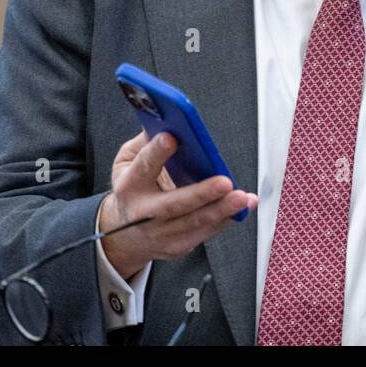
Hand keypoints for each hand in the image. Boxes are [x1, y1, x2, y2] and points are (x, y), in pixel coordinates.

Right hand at [99, 131, 257, 281]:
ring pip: (194, 223)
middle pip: (174, 204)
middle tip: (224, 182)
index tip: (172, 137)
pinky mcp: (177, 245)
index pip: (143, 167)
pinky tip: (242, 207)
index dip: (157, 153)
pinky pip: (206, 232)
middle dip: (201, 193)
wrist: (124, 235)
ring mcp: (161, 233)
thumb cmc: (132, 191)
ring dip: (222, 210)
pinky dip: (227, 219)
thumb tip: (167, 121)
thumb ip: (145, 142)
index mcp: (130, 186)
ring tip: (242, 198)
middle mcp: (144, 213)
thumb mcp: (126, 162)